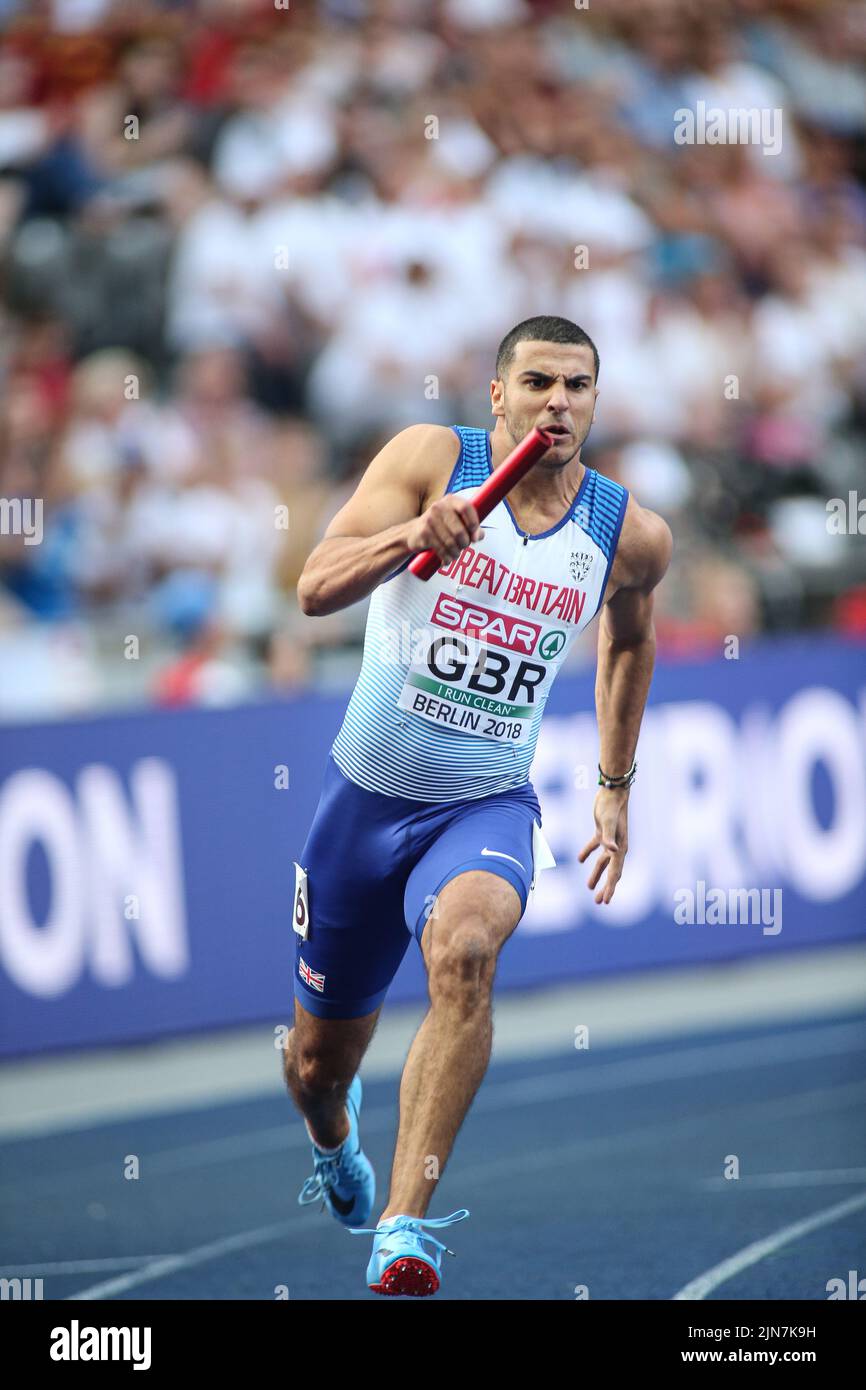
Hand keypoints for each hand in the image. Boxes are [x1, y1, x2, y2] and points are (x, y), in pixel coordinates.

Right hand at [406, 495, 483, 564]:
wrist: (412, 532)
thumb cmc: (440, 527)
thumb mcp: (455, 521)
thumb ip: (471, 526)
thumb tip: (479, 536)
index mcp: (450, 500)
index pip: (466, 508)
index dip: (474, 523)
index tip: (475, 536)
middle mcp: (439, 507)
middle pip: (460, 531)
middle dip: (465, 543)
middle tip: (463, 547)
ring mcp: (430, 520)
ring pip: (451, 542)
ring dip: (456, 553)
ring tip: (455, 555)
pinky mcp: (424, 533)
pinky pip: (441, 549)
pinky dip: (446, 557)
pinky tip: (447, 560)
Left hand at [577, 788, 628, 904]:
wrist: (612, 791)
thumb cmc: (610, 806)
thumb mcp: (607, 822)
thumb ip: (608, 837)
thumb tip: (613, 851)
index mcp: (620, 848)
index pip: (615, 873)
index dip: (610, 888)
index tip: (605, 902)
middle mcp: (617, 846)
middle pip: (611, 872)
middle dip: (605, 887)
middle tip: (599, 902)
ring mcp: (610, 839)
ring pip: (602, 862)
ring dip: (597, 874)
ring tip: (589, 887)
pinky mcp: (601, 831)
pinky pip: (595, 847)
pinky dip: (587, 853)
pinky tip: (580, 859)